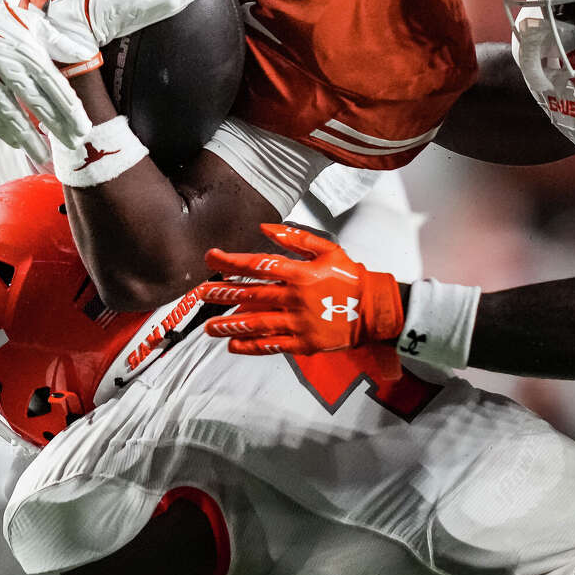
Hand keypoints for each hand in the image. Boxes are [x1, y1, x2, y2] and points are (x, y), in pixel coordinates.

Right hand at [0, 0, 90, 163]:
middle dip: (55, 126)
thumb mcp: (34, 23)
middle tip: (73, 146)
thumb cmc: (4, 21)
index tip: (83, 128)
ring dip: (27, 138)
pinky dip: (2, 132)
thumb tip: (87, 55)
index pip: (51, 83)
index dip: (68, 108)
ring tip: (44, 156)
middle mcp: (2, 63)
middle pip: (33, 101)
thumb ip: (60, 42)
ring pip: (7, 114)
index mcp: (23, 48)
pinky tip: (18, 144)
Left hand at [200, 222, 403, 369]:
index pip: (258, 265)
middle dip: (223, 293)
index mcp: (300, 273)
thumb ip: (295, 238)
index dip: (231, 261)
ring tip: (209, 327)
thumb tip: (264, 228)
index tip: (211, 257)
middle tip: (200, 293)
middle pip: (251, 295)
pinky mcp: (304, 343)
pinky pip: (272, 345)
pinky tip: (233, 345)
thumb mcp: (327, 249)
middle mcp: (295, 298)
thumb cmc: (349, 277)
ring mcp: (299, 323)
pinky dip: (251, 346)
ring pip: (257, 324)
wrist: (374, 310)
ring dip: (230, 325)